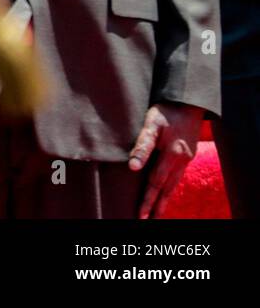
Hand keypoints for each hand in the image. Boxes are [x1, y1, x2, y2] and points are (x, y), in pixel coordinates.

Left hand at [129, 102, 203, 217]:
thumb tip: (132, 167)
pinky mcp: (187, 154)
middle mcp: (181, 160)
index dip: (147, 199)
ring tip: (157, 212)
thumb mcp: (151, 123)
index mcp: (173, 154)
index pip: (156, 182)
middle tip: (148, 220)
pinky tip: (166, 191)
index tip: (141, 213)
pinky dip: (171, 187)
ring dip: (165, 199)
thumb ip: (142, 144)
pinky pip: (178, 176)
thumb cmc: (166, 110)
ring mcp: (186, 158)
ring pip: (174, 184)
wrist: (188, 100)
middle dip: (157, 205)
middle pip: (167, 188)